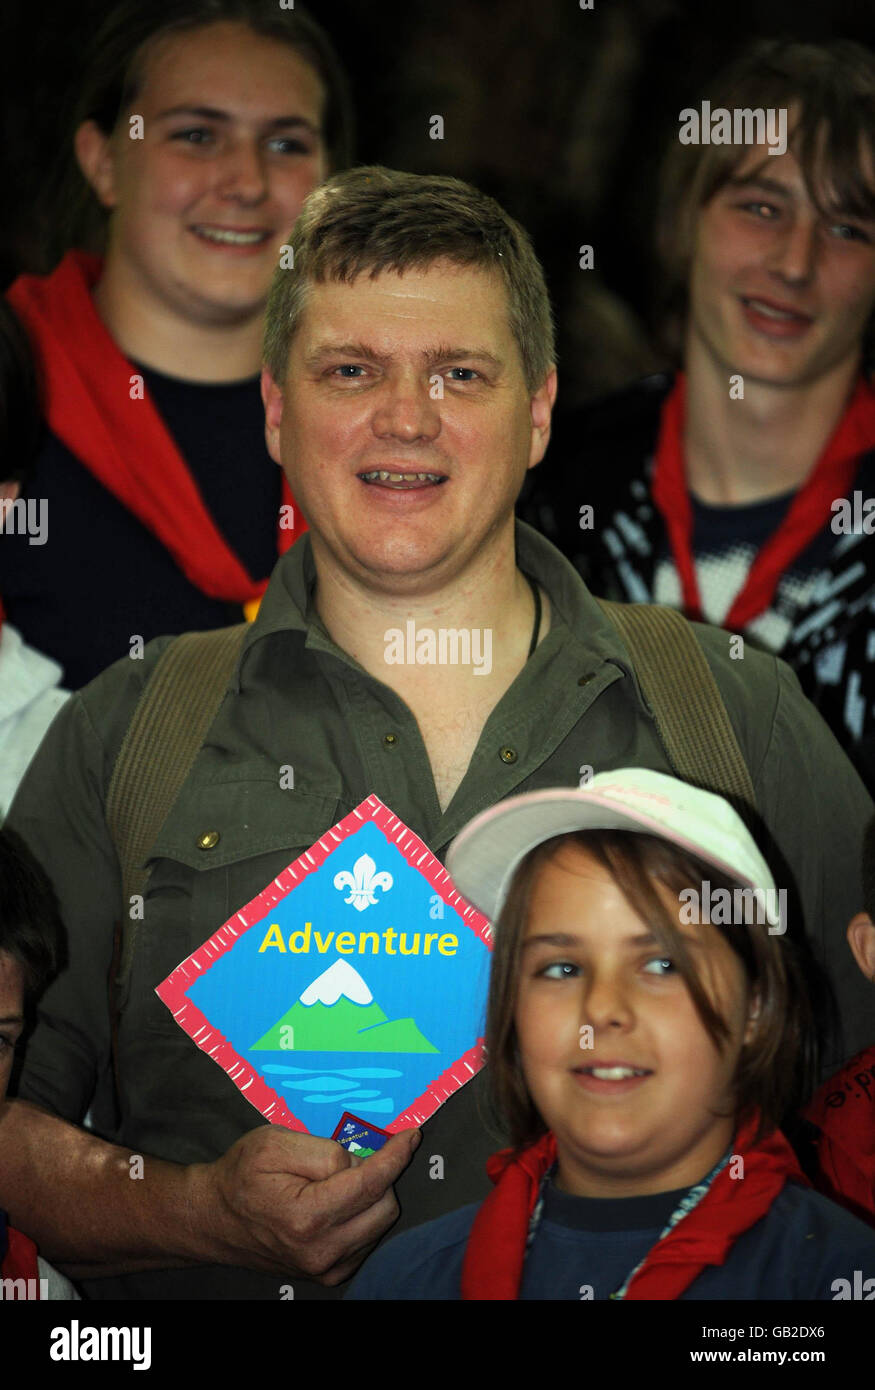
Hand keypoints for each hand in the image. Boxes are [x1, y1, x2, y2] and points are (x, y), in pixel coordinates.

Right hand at [199, 1123, 421, 1284]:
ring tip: (335, 1182)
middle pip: (384, 1205)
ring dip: (371, 1196)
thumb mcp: (274, 1144)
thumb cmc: (241, 1175)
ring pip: (380, 1224)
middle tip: (347, 1160)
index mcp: (306, 1218)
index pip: (371, 1184)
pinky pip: (367, 1238)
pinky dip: (363, 1216)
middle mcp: (321, 1251)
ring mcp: (325, 1269)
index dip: (395, 1156)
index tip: (411, 1135)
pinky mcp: (329, 1275)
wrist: (214, 1219)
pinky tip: (338, 1202)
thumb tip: (360, 1161)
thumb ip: (323, 1150)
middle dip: (377, 1175)